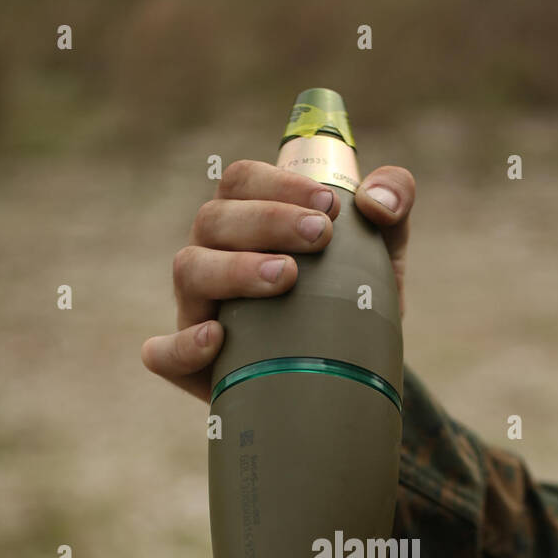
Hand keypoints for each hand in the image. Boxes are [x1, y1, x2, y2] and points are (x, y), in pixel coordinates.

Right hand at [141, 159, 414, 402]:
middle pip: (214, 219)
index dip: (280, 184)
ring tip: (286, 277)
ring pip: (189, 272)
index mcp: (247, 220)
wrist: (353, 375)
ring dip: (235, 269)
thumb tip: (375, 202)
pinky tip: (217, 338)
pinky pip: (164, 353)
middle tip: (321, 236)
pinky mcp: (195, 366)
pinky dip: (183, 344)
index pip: (242, 182)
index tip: (331, 205)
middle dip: (268, 220)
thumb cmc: (354, 300)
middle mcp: (214, 256)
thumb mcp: (384, 250)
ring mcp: (198, 309)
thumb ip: (393, 203)